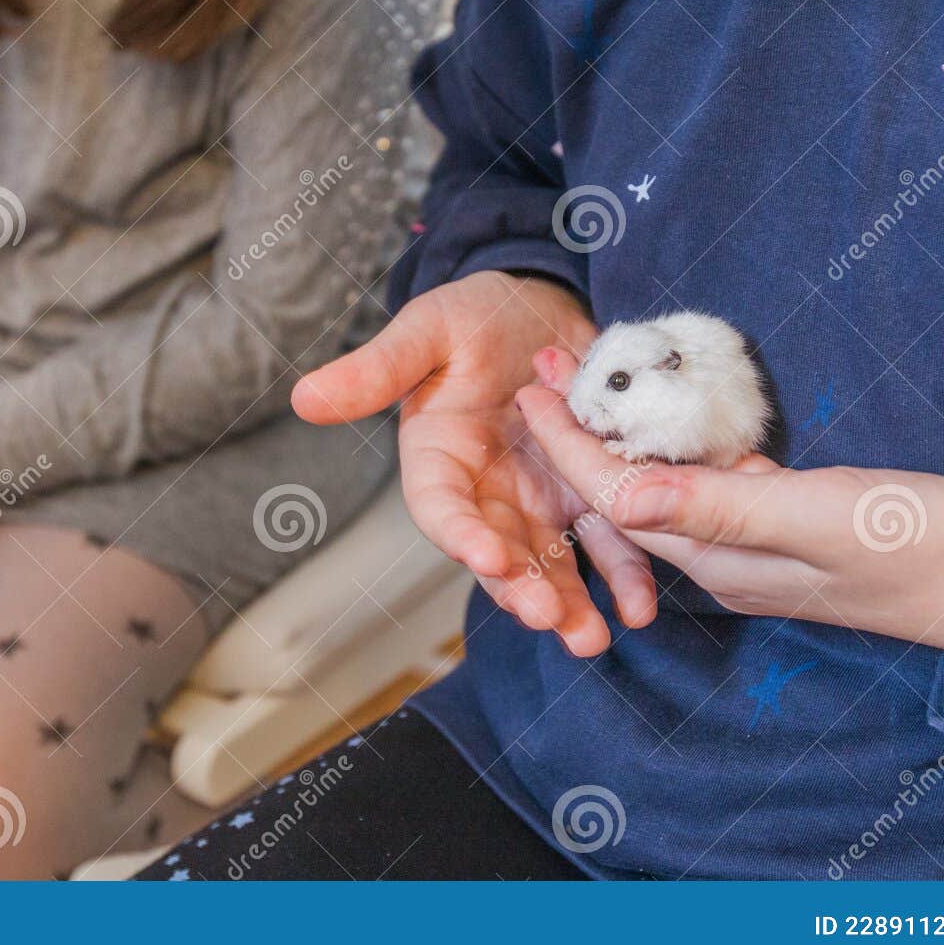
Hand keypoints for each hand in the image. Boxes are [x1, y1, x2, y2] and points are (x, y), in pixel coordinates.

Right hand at [293, 271, 655, 655]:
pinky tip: (640, 606)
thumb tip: (304, 398)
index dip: (460, 535)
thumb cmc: (475, 313)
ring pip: (550, 562)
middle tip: (552, 620)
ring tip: (592, 637)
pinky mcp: (585, 494)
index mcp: (438, 458)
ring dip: (570, 601)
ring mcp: (537, 499)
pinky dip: (622, 573)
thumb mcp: (428, 329)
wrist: (541, 307)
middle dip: (523, 588)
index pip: (440, 508)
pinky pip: (605, 542)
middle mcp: (484, 491)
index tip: (487, 555)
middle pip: (498, 551)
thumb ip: (377, 369)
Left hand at [517, 350, 943, 655]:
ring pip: (664, 490)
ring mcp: (753, 548)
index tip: (532, 385)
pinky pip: (709, 488)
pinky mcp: (786, 529)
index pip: (617, 498)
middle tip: (550, 366)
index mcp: (718, 559)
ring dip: (622, 437)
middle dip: (581, 433)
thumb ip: (719, 508)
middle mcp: (722, 559)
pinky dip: (677, 450)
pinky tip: (668, 420)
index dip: (569, 442)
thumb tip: (619, 500)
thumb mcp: (814, 518)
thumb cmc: (915, 547)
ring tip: (593, 380)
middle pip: (627, 494)